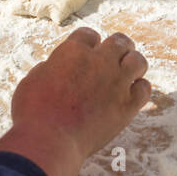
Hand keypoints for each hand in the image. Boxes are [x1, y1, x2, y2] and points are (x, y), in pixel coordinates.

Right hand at [0, 28, 150, 175]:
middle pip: (119, 41)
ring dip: (133, 65)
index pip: (89, 34)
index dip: (89, 44)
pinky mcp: (127, 105)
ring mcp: (116, 82)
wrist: (49, 141)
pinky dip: (140, 89)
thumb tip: (54, 67)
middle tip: (113, 59)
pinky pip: (145, 88)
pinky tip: (131, 95)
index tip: (88, 53)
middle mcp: (99, 61)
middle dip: (116, 48)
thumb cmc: (32, 114)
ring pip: (138, 61)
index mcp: (73, 51)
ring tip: (126, 74)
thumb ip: (49, 69)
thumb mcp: (31, 81)